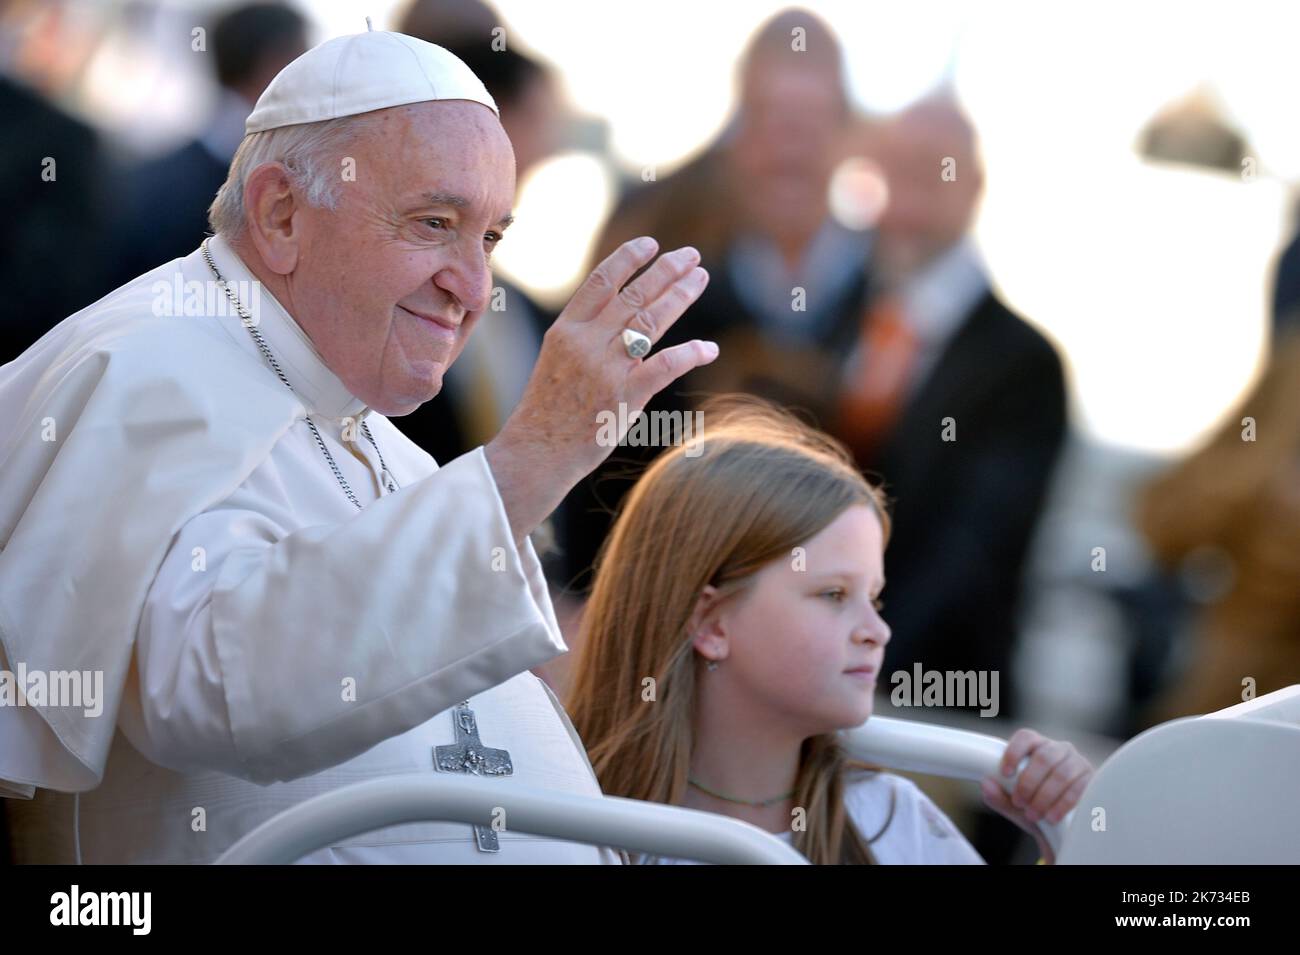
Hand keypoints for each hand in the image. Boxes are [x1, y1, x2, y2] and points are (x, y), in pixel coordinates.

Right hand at [485, 237, 715, 542]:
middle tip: (691, 255)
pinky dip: (690, 354)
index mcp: (566, 330)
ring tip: (701, 278)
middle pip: (633, 294)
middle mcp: (586, 342)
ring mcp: (606, 368)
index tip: (651, 245)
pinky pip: (665, 365)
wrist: (537, 451)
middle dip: (666, 270)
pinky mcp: (625, 395)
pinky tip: (708, 348)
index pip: (601, 281)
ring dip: (680, 295)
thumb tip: (621, 313)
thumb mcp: (557, 360)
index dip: (628, 258)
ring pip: (651, 320)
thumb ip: (585, 335)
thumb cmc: (548, 410)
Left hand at [979, 728, 1091, 864]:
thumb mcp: (1015, 805)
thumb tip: (986, 785)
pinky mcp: (1092, 780)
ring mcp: (1077, 763)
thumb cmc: (1037, 807)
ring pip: (1061, 773)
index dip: (1014, 752)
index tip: (1005, 773)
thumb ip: (999, 796)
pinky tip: (1051, 817)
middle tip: (1019, 802)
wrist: (1065, 828)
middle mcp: (1058, 750)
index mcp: (1037, 747)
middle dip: (1028, 782)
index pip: (1026, 737)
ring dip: (1044, 796)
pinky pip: (1079, 789)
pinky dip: (1062, 804)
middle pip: (1043, 757)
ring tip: (1033, 814)